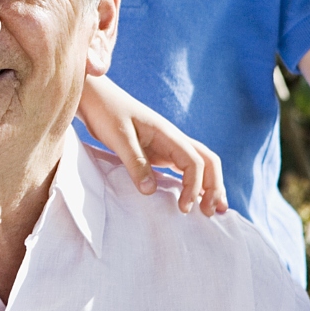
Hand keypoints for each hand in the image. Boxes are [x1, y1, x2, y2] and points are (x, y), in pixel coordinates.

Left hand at [78, 75, 228, 213]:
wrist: (96, 97)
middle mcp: (173, 139)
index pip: (194, 162)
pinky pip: (184, 167)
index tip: (184, 208)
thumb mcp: (119, 138)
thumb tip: (150, 191)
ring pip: (200, 164)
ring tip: (212, 209)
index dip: (194, 187)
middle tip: (211, 213)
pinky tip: (192, 197)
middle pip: (208, 161)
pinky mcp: (158, 151)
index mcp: (168, 134)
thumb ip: (135, 162)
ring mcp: (168, 144)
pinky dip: (193, 182)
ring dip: (209, 185)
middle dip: (214, 187)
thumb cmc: (106, 112)